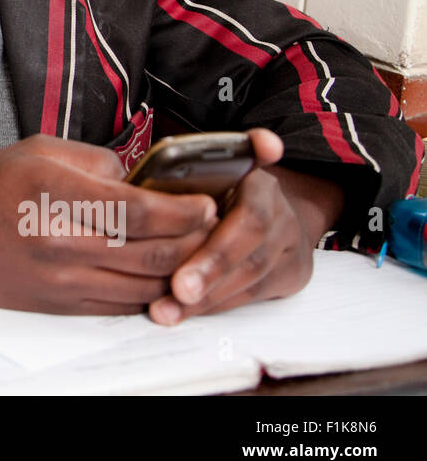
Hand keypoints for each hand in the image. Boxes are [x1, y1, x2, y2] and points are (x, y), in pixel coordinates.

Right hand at [0, 134, 218, 314]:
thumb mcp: (40, 150)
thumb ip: (98, 161)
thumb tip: (144, 180)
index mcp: (54, 194)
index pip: (139, 211)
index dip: (184, 210)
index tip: (207, 201)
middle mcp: (60, 243)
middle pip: (153, 253)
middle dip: (195, 241)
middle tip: (212, 225)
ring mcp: (61, 281)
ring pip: (145, 285)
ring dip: (180, 270)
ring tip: (197, 249)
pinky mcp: (62, 306)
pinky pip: (124, 304)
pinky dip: (152, 291)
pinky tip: (163, 273)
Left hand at [147, 128, 340, 324]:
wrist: (273, 211)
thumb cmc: (218, 191)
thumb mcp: (209, 168)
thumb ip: (199, 164)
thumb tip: (253, 148)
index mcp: (256, 178)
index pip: (249, 194)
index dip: (230, 207)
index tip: (203, 236)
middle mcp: (280, 209)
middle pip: (250, 238)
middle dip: (212, 265)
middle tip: (178, 288)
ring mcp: (291, 243)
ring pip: (252, 274)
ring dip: (208, 296)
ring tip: (168, 310)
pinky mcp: (293, 274)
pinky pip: (252, 294)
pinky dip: (215, 304)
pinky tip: (183, 312)